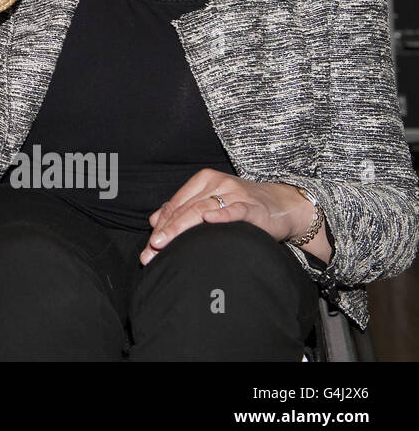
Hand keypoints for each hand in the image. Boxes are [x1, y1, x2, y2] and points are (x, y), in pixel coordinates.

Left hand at [140, 169, 313, 264]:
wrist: (281, 205)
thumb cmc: (241, 206)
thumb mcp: (209, 202)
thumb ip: (183, 209)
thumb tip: (154, 221)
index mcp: (203, 180)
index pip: (176, 204)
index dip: (161, 225)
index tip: (149, 246)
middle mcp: (217, 183)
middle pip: (185, 208)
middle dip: (166, 231)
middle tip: (152, 250)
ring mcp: (235, 193)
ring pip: (201, 210)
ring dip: (181, 230)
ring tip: (166, 245)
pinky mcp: (252, 207)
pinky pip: (234, 210)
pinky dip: (221, 215)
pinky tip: (208, 220)